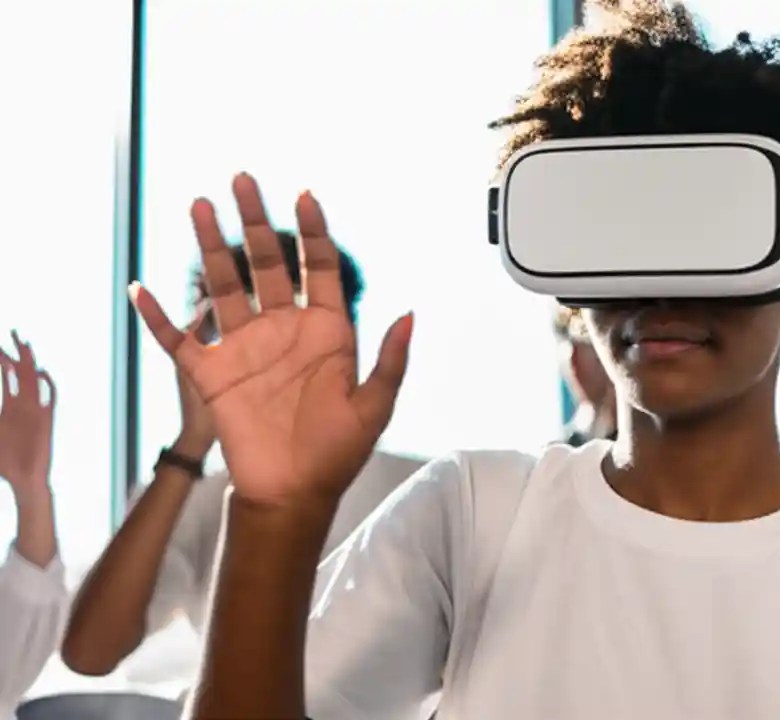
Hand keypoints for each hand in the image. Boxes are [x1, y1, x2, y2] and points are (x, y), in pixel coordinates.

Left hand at [0, 331, 56, 498]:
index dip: (2, 361)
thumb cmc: (4, 462)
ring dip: (29, 362)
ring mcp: (35, 410)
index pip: (7, 377)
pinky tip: (39, 373)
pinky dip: (46, 384)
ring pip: (33, 380)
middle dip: (17, 352)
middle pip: (21, 372)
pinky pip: (49, 397)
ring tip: (25, 344)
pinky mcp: (46, 420)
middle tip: (14, 332)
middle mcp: (23, 405)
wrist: (23, 479)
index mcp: (8, 407)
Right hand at [130, 174, 413, 507]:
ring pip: (222, 287)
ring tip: (199, 205)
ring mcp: (245, 349)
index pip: (318, 269)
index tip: (304, 195)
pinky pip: (179, 341)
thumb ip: (390, 360)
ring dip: (209, 247)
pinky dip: (158, 317)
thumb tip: (410, 313)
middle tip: (243, 179)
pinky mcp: (212, 375)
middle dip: (256, 221)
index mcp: (326, 332)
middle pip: (266, 264)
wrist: (296, 493)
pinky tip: (142, 287)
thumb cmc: (338, 452)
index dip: (313, 233)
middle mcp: (284, 331)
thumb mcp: (374, 406)